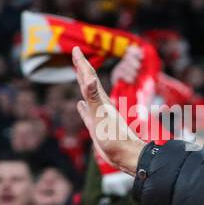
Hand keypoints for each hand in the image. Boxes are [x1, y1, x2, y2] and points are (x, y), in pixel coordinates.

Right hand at [73, 46, 144, 174]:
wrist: (127, 156)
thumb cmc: (114, 137)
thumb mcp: (101, 114)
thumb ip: (93, 96)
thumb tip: (88, 78)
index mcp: (101, 99)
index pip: (89, 76)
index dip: (82, 62)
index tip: (76, 49)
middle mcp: (100, 105)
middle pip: (89, 82)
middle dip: (82, 68)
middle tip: (76, 55)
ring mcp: (99, 115)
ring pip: (89, 96)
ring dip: (83, 84)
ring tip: (79, 75)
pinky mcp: (97, 128)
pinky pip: (87, 113)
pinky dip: (82, 107)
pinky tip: (79, 105)